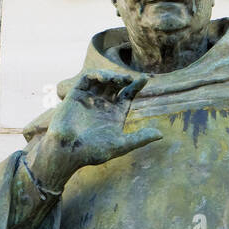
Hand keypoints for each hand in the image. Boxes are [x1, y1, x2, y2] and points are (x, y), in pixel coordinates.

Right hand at [27, 69, 161, 191]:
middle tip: (129, 79)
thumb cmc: (92, 152)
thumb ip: (139, 139)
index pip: (128, 94)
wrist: (67, 153)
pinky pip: (86, 79)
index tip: (145, 78)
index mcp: (114, 114)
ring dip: (111, 75)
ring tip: (118, 79)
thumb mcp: (120, 145)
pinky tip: (104, 79)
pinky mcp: (75, 95)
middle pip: (116, 85)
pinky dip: (96, 75)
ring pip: (102, 79)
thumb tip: (161, 134)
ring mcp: (89, 99)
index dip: (136, 85)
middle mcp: (102, 104)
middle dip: (123, 79)